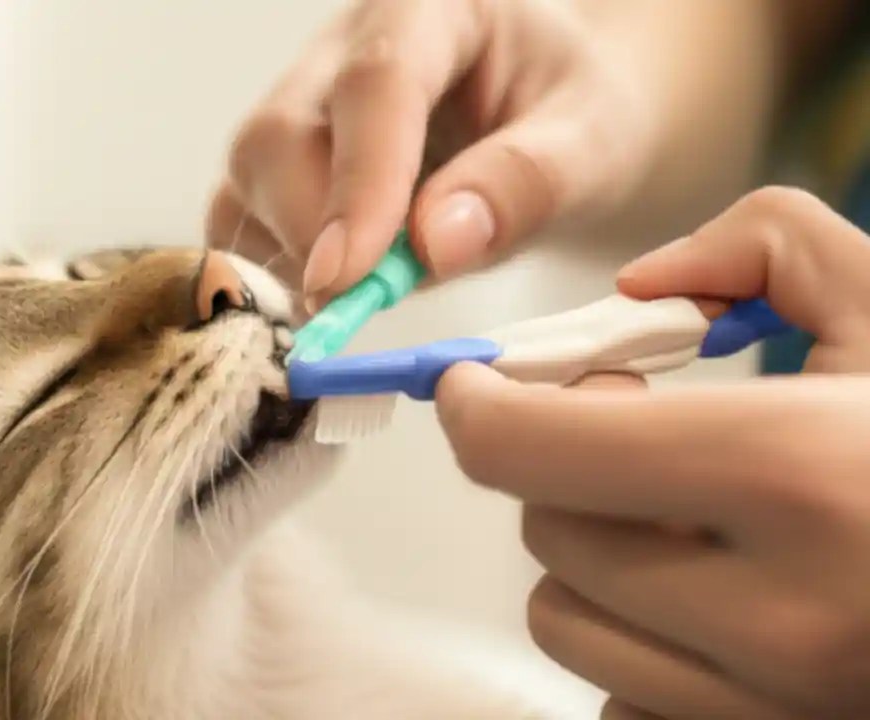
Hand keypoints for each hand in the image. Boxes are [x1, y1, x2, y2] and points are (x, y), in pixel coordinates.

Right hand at [206, 0, 654, 308]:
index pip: (372, 88)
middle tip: (363, 304)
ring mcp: (301, 108)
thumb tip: (436, 245)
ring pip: (248, 182)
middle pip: (278, 134)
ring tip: (366, 298)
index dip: (357, 186)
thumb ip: (527, 181)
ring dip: (288, 257)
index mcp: (426, 11)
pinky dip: (277, 274)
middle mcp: (342, 51)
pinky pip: (244, 222)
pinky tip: (341, 293)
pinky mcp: (281, 169)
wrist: (559, 108)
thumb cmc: (579, 107)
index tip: (349, 275)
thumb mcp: (595, 136)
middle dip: (309, 230)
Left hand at [436, 187, 869, 718]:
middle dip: (566, 472)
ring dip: (598, 560)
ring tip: (694, 523)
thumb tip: (635, 287)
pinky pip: (624, 701)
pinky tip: (720, 603)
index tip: (472, 388)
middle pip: (549, 535)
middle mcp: (784, 620)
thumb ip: (764, 248)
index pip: (536, 453)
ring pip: (571, 625)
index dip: (479, 409)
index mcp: (803, 479)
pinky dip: (643, 646)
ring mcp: (779, 711)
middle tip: (635, 434)